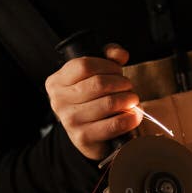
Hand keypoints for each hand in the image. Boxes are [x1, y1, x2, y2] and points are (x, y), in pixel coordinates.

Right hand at [45, 44, 141, 159]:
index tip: (118, 72)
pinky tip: (134, 115)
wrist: (91, 136)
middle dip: (122, 83)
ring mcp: (70, 120)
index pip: (85, 65)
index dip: (108, 66)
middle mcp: (59, 101)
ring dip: (128, 100)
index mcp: (57, 82)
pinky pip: (115, 124)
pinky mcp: (84, 137)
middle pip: (99, 84)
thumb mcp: (96, 75)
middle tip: (128, 88)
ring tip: (132, 100)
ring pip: (109, 103)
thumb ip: (109, 58)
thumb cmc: (94, 101)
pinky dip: (130, 118)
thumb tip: (121, 55)